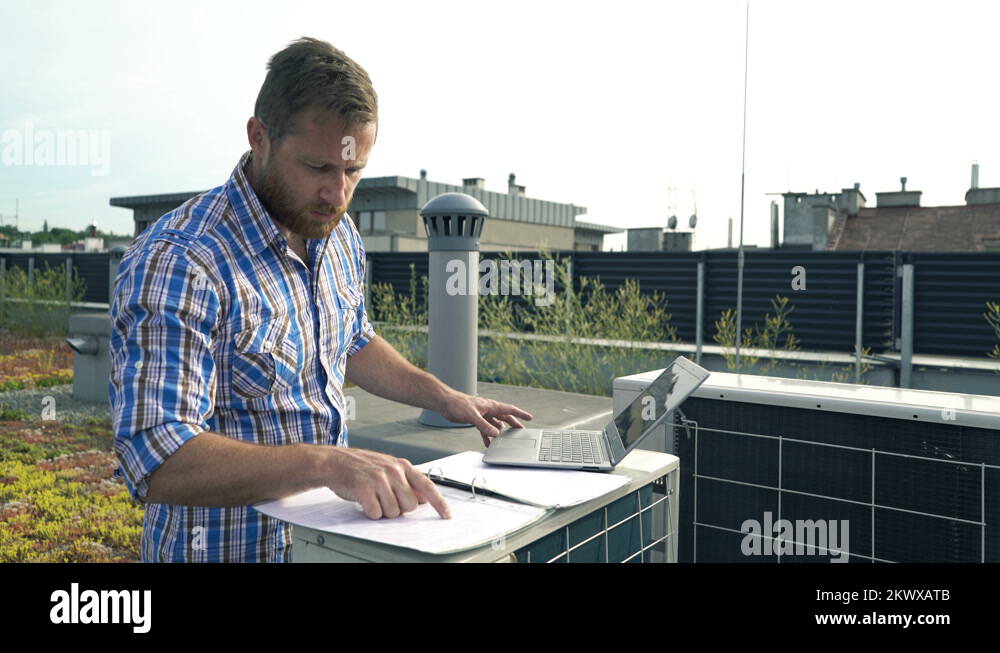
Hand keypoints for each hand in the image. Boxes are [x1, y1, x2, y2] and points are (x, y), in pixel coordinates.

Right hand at [323, 447, 451, 519]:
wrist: (334, 462)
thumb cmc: (361, 467)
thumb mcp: (388, 469)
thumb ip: (408, 482)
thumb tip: (425, 498)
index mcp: (402, 466)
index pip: (427, 486)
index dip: (439, 503)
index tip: (447, 515)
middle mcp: (393, 471)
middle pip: (410, 506)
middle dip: (399, 509)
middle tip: (385, 499)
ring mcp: (379, 479)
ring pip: (393, 512)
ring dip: (383, 511)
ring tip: (373, 498)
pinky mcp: (364, 488)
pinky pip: (376, 513)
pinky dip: (370, 512)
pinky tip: (365, 501)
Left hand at [437, 391, 533, 446]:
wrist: (445, 403)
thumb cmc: (458, 404)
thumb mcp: (473, 416)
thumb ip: (484, 426)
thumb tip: (496, 434)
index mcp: (491, 406)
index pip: (509, 409)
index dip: (520, 414)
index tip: (529, 418)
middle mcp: (488, 409)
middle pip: (505, 417)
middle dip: (513, 424)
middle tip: (521, 431)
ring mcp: (482, 414)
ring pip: (495, 424)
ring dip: (500, 432)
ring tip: (505, 440)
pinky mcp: (475, 419)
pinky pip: (485, 428)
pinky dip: (487, 435)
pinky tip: (488, 442)